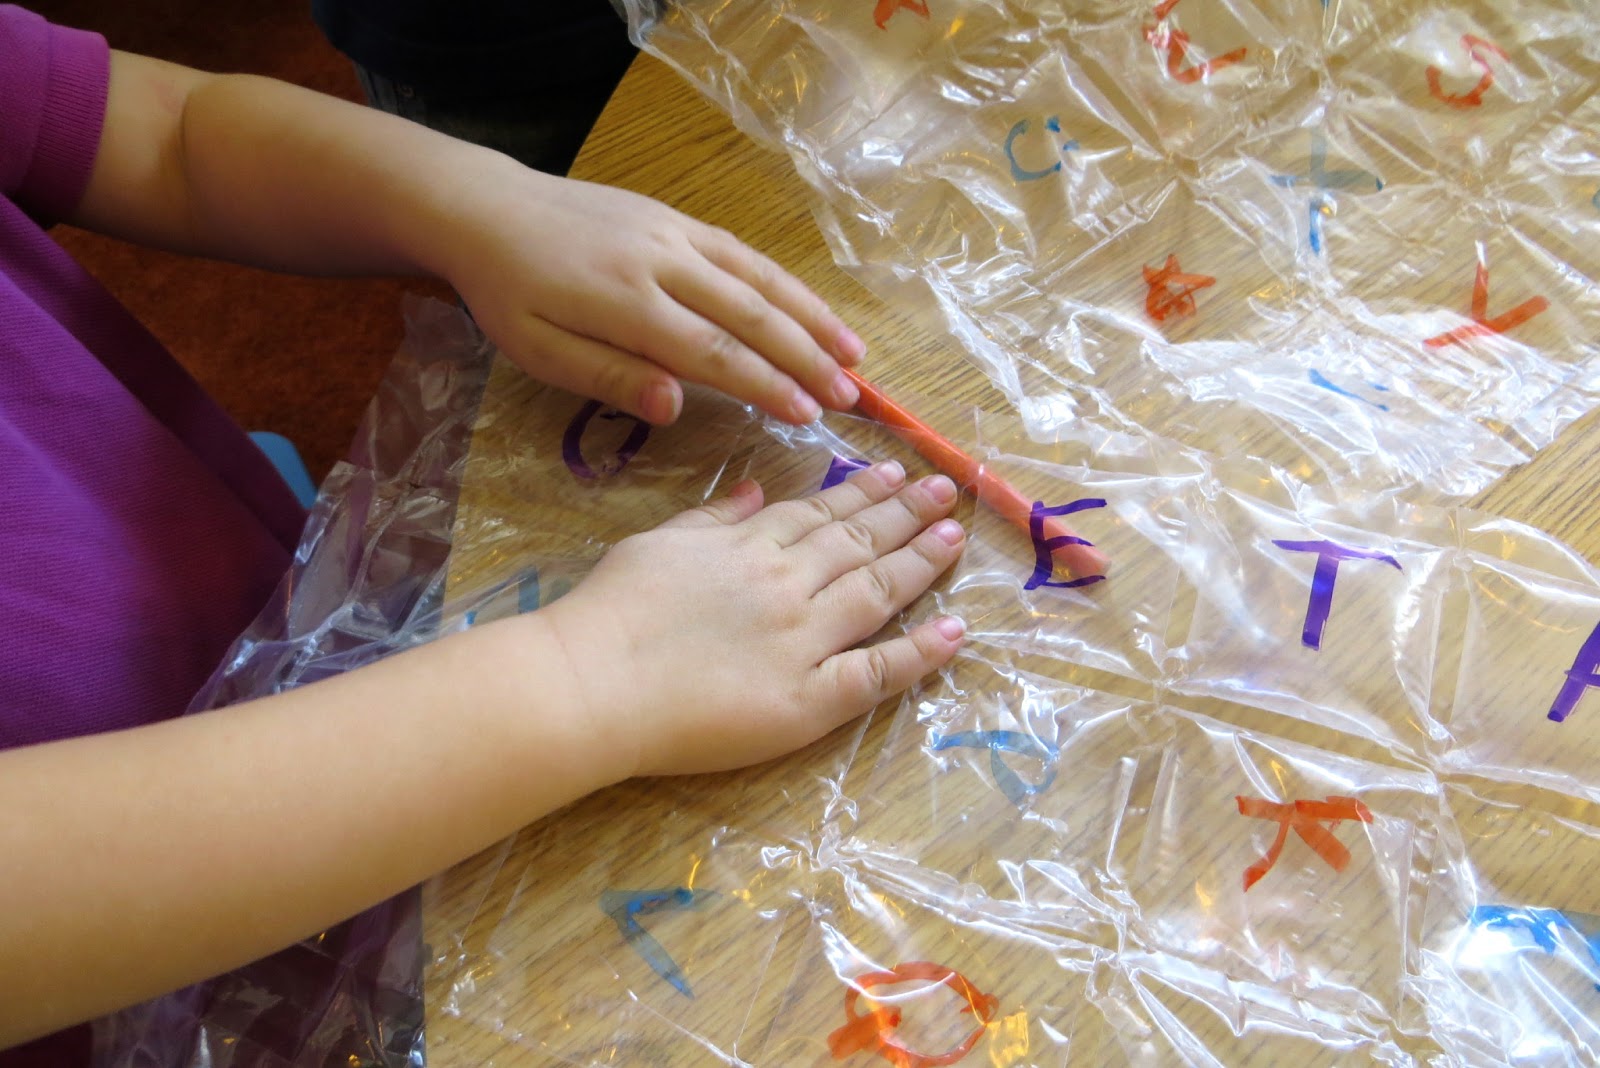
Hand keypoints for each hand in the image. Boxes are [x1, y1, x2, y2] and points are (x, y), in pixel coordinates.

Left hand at [441, 164, 865, 425]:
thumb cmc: (508, 292)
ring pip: (759, 278)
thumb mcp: (538, 350)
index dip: (764, 385)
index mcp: (624, 301)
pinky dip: (787, 283)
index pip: (711, 350)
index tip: (807, 417)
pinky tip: (812, 310)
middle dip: (806, 358)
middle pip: (749, 313)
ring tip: (854, 357)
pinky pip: (744, 253)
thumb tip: (674, 406)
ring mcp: (675, 232)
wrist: (488, 207)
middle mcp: (662, 260)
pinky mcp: (677, 218)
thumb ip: (608, 376)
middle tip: (848, 398)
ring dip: (812, 318)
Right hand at [543, 462, 966, 776]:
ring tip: (954, 537)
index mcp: (748, 545)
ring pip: (876, 592)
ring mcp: (804, 641)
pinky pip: (877, 672)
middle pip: (858, 543)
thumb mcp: (659, 540)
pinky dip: (920, 651)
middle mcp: (787, 584)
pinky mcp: (809, 700)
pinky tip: (955, 630)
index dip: (863, 493)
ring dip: (920, 562)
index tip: (896, 473)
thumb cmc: (611, 613)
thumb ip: (715, 516)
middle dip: (906, 513)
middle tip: (945, 492)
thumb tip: (759, 491)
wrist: (595, 682)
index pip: (819, 513)